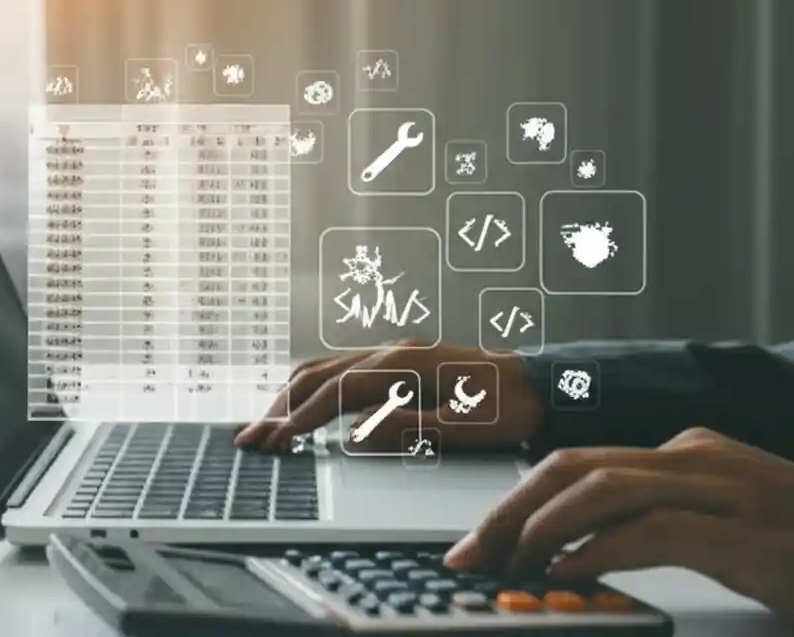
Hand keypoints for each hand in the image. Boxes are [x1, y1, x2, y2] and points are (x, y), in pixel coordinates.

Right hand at [234, 340, 543, 452]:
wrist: (541, 385)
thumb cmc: (510, 408)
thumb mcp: (464, 427)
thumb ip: (407, 428)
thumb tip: (354, 436)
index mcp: (405, 365)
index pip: (337, 390)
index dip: (301, 417)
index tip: (275, 442)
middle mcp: (392, 352)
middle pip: (318, 373)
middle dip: (281, 407)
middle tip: (251, 440)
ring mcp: (393, 354)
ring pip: (325, 368)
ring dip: (290, 397)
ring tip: (266, 428)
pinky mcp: (397, 364)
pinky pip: (341, 372)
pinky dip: (311, 391)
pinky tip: (302, 410)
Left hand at [444, 427, 793, 631]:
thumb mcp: (730, 521)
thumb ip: (664, 521)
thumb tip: (586, 548)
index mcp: (687, 452)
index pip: (580, 466)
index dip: (521, 501)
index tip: (484, 540)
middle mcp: (694, 458)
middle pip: (572, 468)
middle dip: (508, 510)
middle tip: (467, 553)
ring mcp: (719, 490)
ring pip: (599, 488)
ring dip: (539, 526)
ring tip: (506, 563)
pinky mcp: (742, 534)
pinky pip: (648, 532)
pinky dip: (594, 550)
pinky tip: (565, 573)